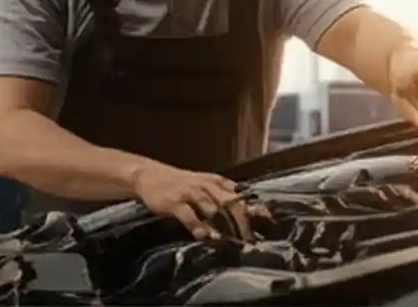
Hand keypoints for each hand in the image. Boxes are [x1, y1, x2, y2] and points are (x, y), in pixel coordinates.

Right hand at [130, 162, 256, 241]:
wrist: (149, 175)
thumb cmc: (181, 183)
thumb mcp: (204, 185)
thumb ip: (222, 196)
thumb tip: (247, 213)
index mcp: (216, 181)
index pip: (240, 194)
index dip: (255, 209)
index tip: (267, 223)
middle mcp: (206, 186)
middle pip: (231, 203)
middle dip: (243, 222)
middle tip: (250, 240)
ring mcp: (190, 194)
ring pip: (213, 209)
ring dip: (224, 227)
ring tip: (233, 242)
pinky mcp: (175, 203)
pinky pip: (190, 217)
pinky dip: (199, 228)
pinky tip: (205, 237)